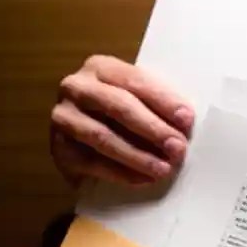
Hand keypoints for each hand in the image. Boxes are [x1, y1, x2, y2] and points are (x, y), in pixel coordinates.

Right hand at [50, 55, 194, 187]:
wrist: (80, 140)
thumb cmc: (117, 115)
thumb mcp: (134, 98)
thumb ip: (154, 103)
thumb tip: (185, 123)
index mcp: (100, 67)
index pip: (135, 80)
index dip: (163, 100)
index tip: (187, 120)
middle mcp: (76, 87)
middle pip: (118, 106)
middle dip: (152, 128)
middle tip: (177, 148)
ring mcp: (63, 117)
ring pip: (103, 136)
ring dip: (137, 155)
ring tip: (163, 169)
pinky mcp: (59, 148)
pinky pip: (92, 163)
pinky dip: (120, 173)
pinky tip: (143, 180)